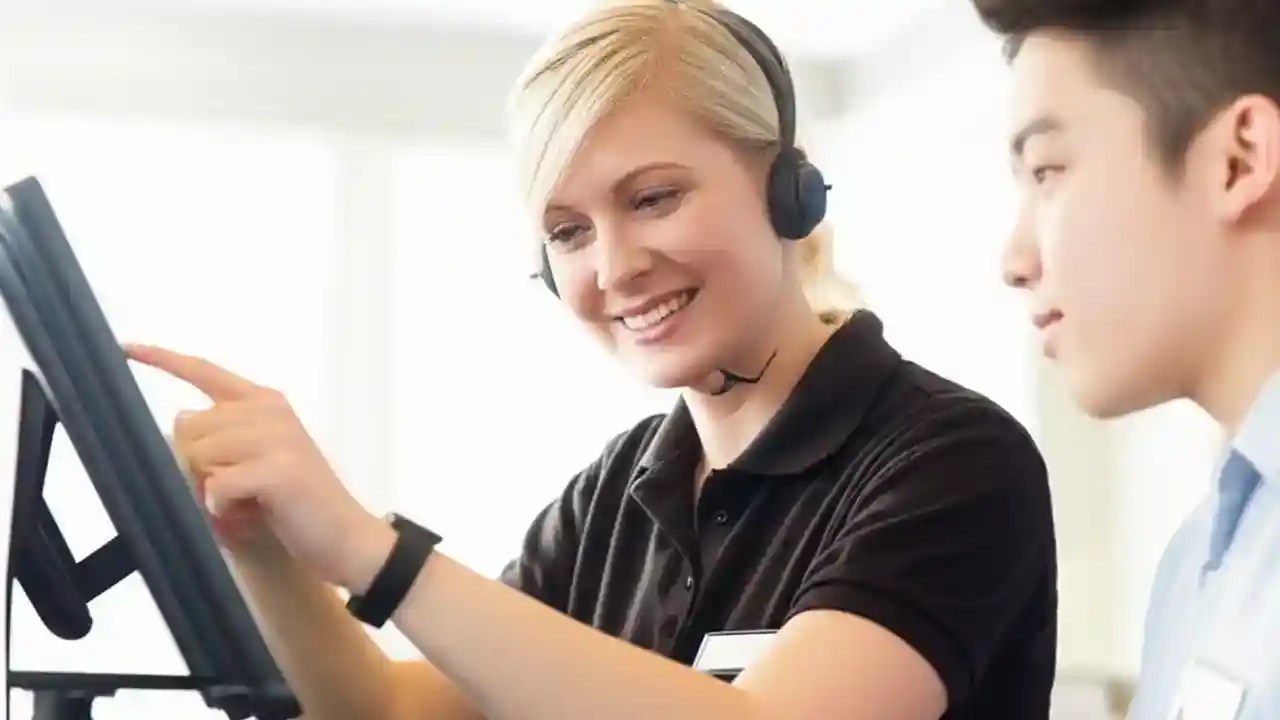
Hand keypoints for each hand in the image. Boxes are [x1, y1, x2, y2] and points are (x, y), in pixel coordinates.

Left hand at [124, 343, 394, 592]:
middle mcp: (269, 410)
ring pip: (199, 456)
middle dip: (197, 465)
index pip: (205, 372)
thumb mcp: (255, 460)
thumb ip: (218, 437)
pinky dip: (222, 507)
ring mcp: (277, 437)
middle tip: (233, 490)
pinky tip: (248, 513)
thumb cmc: (296, 503)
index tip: (127, 346)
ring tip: (246, 503)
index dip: (163, 359)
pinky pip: (216, 484)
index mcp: (264, 402)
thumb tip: (181, 419)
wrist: (345, 537)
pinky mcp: (278, 468)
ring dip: (211, 488)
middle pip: (188, 426)